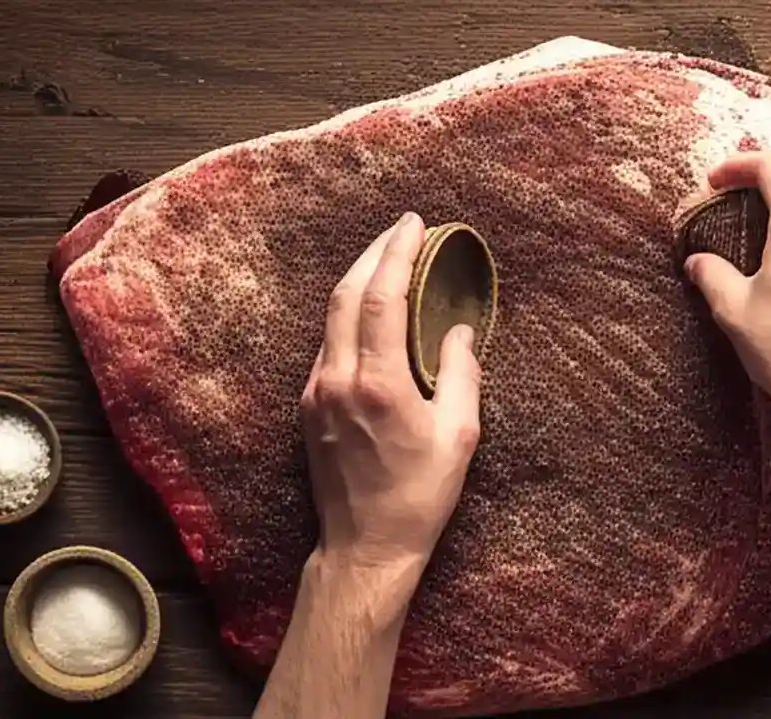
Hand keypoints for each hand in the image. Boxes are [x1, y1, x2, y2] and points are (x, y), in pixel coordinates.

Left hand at [300, 212, 481, 565]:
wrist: (365, 547)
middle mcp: (337, 379)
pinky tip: (372, 316)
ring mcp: (316, 393)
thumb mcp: (459, 436)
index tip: (414, 224)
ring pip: (331, 318)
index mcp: (378, 383)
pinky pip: (328, 346)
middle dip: (373, 254)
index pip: (382, 297)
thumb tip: (460, 332)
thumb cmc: (419, 497)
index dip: (397, 252)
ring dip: (359, 283)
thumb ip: (462, 374)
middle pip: (346, 294)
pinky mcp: (308, 408)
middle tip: (401, 231)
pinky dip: (350, 318)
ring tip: (390, 264)